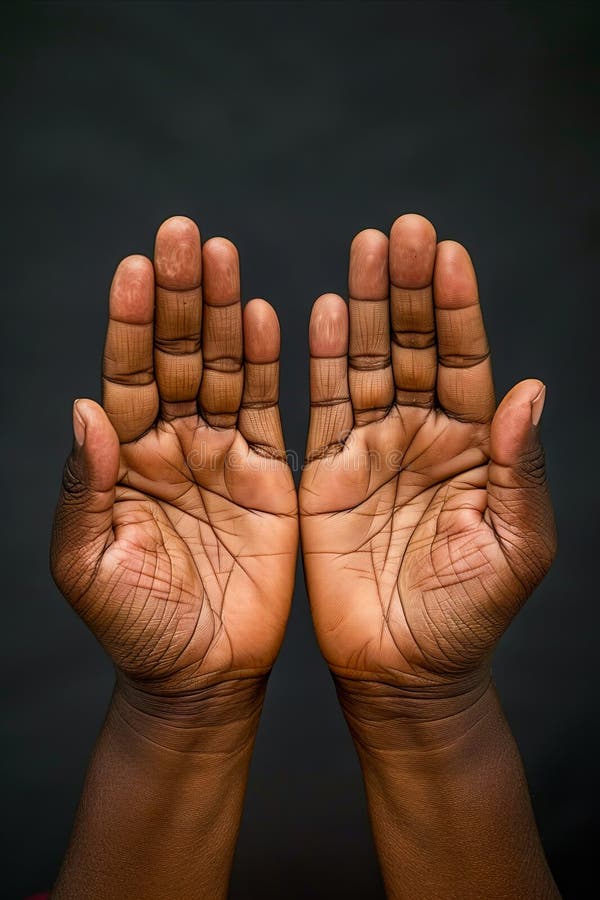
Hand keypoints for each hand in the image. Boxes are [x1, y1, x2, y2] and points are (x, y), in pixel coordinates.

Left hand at [51, 216, 297, 703]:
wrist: (201, 672)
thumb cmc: (136, 628)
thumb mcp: (89, 566)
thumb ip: (86, 487)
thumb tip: (83, 408)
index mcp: (123, 459)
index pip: (124, 376)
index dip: (128, 323)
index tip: (134, 267)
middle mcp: (171, 444)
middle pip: (175, 355)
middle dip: (178, 296)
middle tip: (184, 235)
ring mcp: (221, 455)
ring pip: (222, 369)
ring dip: (223, 313)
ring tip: (222, 254)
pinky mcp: (269, 475)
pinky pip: (268, 410)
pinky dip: (269, 365)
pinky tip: (266, 317)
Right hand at [300, 214, 555, 704]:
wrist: (405, 668)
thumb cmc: (470, 614)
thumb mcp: (516, 544)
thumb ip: (522, 468)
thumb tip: (531, 391)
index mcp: (474, 445)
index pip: (466, 361)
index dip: (457, 308)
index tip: (446, 253)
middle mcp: (422, 434)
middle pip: (412, 346)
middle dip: (407, 289)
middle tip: (401, 231)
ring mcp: (371, 448)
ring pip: (364, 363)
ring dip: (361, 307)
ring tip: (364, 250)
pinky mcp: (324, 473)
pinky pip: (319, 407)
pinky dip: (316, 362)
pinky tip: (314, 313)